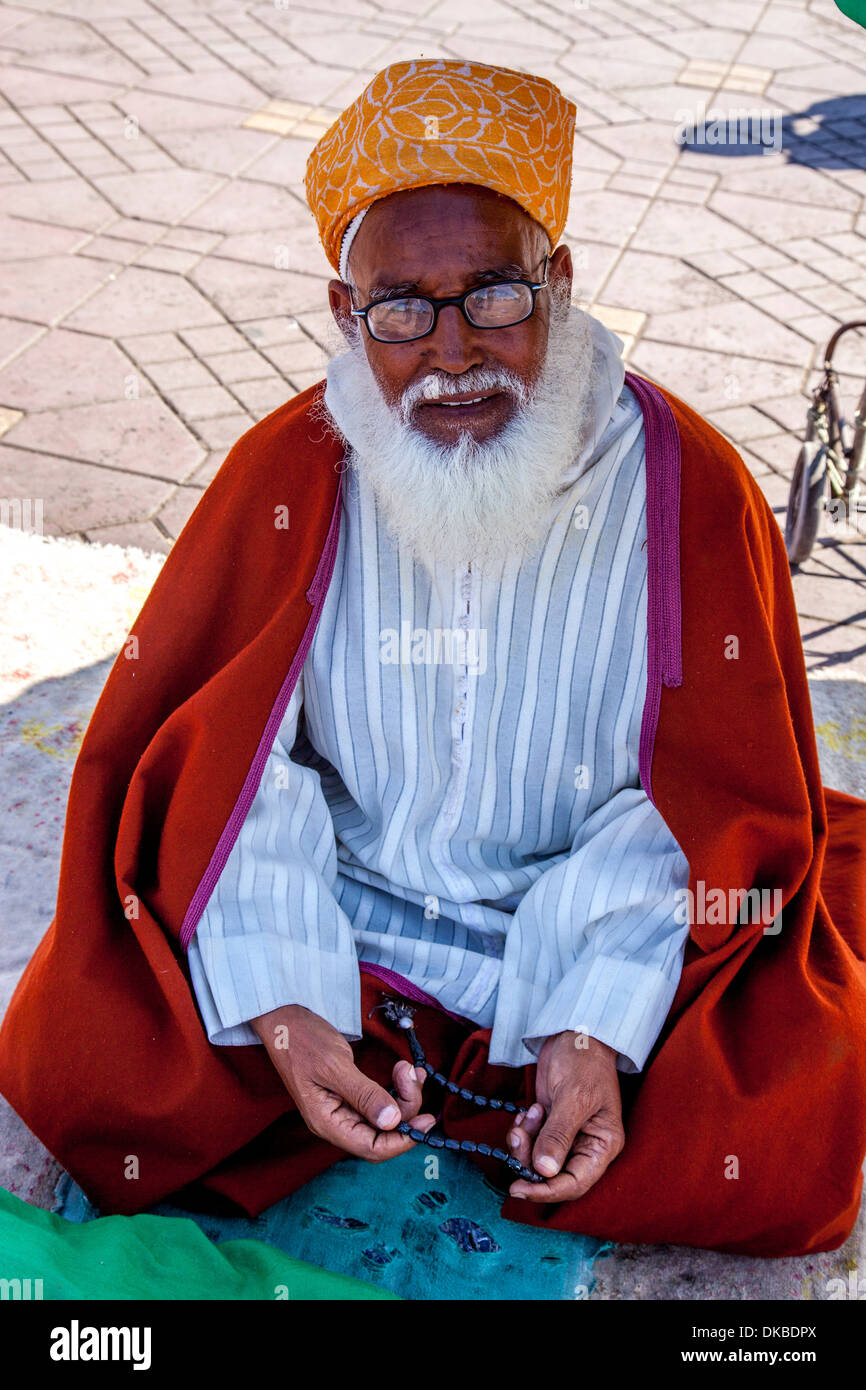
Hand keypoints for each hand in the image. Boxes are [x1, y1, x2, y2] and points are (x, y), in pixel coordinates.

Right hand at [251, 1003, 435, 1160]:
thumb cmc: (300, 1040)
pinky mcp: (349, 1093)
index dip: (402, 1141)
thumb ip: (364, 1094)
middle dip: (405, 1108)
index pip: (371, 1148)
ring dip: (403, 1094)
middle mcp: (336, 1121)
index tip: (426, 1121)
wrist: (282, 1019)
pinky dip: (395, 1087)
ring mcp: (342, 1108)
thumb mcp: (334, 1065)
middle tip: (412, 1074)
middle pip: (382, 1132)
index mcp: (327, 1123)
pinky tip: (405, 1071)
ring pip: (383, 1115)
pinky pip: (378, 1099)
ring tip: (409, 1068)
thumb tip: (392, 1121)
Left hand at [505, 1030, 623, 1201]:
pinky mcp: (550, 1124)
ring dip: (524, 1143)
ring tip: (527, 1115)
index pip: (575, 1183)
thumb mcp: (573, 1097)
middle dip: (529, 1161)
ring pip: (538, 1160)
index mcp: (603, 1145)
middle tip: (517, 1136)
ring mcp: (567, 1136)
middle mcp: (586, 1146)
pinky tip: (527, 1111)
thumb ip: (559, 1135)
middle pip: (553, 1175)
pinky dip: (523, 1131)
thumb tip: (544, 1171)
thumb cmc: (583, 1061)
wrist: (572, 1033)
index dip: (547, 1191)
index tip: (519, 1188)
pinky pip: (531, 1142)